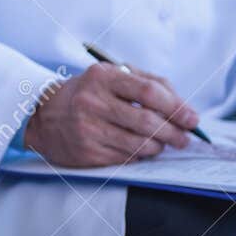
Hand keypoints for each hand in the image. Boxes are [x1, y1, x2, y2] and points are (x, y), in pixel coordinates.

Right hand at [23, 62, 200, 168]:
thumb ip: (148, 84)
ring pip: (139, 145)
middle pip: (147, 122)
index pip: (149, 92)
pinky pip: (125, 159)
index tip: (192, 119)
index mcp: (102, 77)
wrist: (43, 116)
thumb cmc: (87, 94)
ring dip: (159, 147)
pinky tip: (143, 150)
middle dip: (174, 132)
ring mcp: (88, 130)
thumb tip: (183, 107)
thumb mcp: (112, 77)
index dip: (177, 107)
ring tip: (164, 143)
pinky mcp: (87, 153)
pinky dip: (141, 156)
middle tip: (185, 137)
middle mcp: (92, 102)